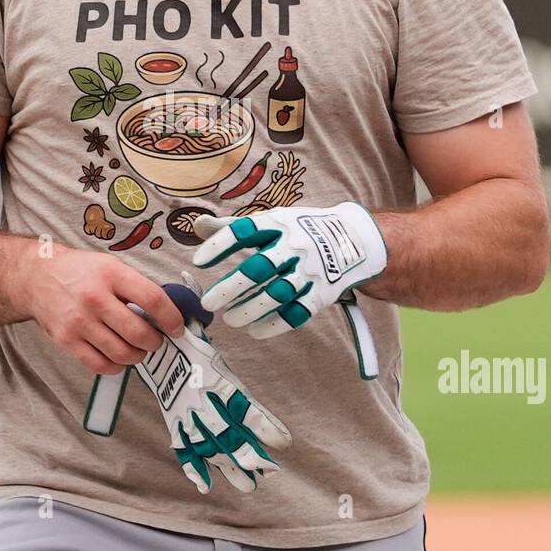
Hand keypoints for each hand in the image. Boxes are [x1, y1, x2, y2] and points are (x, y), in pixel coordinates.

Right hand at [7, 238, 184, 374]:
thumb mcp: (110, 265)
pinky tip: (119, 357)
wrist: (36, 277)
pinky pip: (100, 365)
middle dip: (156, 342)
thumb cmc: (79, 271)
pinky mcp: (67, 340)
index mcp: (111, 274)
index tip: (177, 327)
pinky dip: (116, 366)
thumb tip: (166, 311)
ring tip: (138, 349)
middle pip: (139, 332)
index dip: (171, 318)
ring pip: (122, 353)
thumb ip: (136, 286)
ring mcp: (79, 322)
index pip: (152, 299)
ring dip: (138, 356)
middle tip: (157, 340)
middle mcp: (95, 298)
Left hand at [84, 275, 291, 493]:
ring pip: (216, 444)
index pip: (246, 406)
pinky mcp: (178, 422)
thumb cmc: (182, 340)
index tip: (282, 442)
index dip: (263, 425)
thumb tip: (186, 276)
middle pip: (234, 432)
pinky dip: (194, 465)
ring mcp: (196, 415)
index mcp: (219, 382)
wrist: (164, 353)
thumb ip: (192, 310)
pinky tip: (202, 483)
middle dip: (249, 452)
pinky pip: (187, 447)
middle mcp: (211, 403)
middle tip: (266, 472)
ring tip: (247, 485)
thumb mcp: (191, 328)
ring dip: (230, 464)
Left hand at [190, 202, 387, 370]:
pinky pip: (297, 313)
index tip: (198, 262)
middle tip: (208, 302)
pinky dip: (275, 324)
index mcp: (278, 224)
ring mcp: (310, 270)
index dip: (219, 245)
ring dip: (251, 309)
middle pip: (260, 268)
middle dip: (231, 287)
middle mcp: (294, 246)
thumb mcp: (272, 220)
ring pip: (277, 294)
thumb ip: (234, 226)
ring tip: (230, 319)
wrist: (353, 240)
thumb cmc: (300, 230)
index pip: (244, 231)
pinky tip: (255, 330)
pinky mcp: (322, 293)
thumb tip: (197, 225)